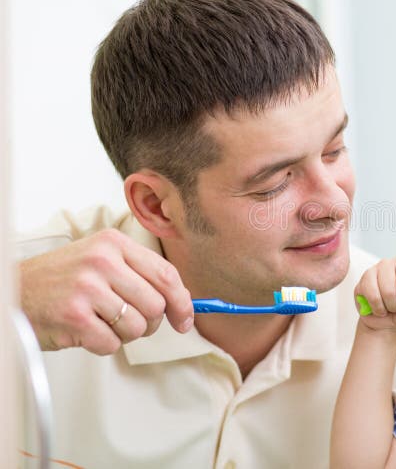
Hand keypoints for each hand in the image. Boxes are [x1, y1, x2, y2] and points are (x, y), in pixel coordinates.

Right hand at [19, 228, 193, 354]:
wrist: (12, 292)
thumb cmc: (61, 280)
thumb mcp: (100, 261)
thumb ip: (139, 274)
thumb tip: (181, 303)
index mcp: (113, 244)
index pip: (166, 274)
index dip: (182, 301)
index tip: (185, 319)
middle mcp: (102, 262)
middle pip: (156, 305)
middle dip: (149, 322)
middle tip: (129, 321)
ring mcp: (87, 288)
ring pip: (138, 327)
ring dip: (124, 334)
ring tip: (101, 322)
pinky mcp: (74, 317)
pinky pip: (112, 344)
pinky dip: (103, 344)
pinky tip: (85, 331)